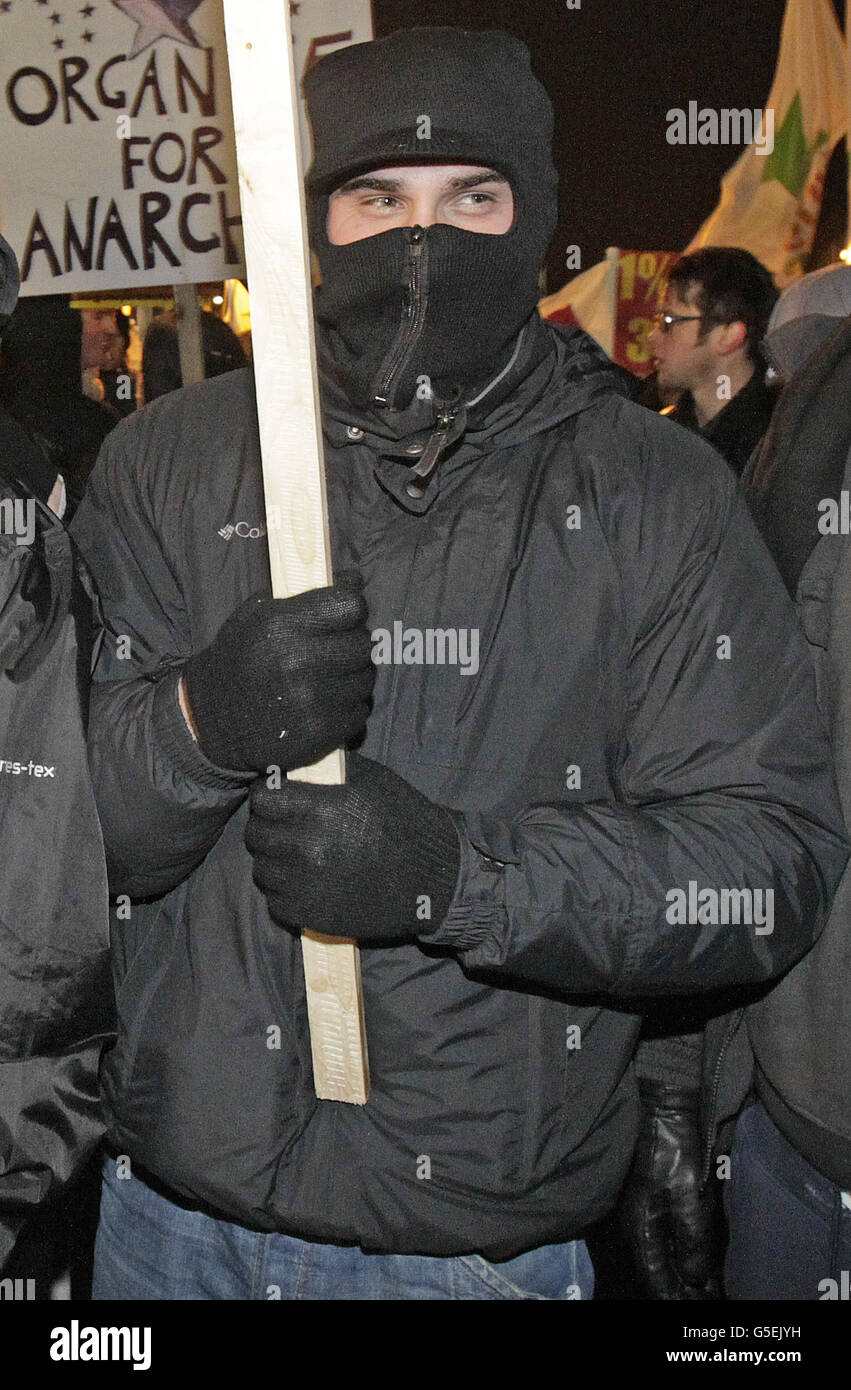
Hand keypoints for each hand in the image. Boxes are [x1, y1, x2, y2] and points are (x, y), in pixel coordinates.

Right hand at [182, 576, 372, 773]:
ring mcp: (311, 701)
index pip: (351, 606)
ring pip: (365, 678)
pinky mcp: (320, 732)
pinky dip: (349, 707)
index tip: (345, 615)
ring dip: (353, 676)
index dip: (353, 608)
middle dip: (352, 643)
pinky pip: (359, 711)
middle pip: (362, 643)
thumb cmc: (238, 659)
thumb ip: (307, 594)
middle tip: (334, 650)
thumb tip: (356, 579)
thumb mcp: (258, 615)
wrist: (211, 719)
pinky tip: (326, 704)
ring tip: (327, 678)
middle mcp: (299, 662)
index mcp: (282, 625)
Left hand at [245, 753, 461, 941]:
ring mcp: (308, 887)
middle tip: (285, 824)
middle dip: (267, 825)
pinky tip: (305, 880)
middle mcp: (309, 849)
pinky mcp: (312, 917)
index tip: (275, 795)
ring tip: (296, 854)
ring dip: (275, 859)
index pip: (263, 799)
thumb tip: (291, 765)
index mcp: (323, 810)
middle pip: (257, 834)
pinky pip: (275, 901)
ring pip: (262, 869)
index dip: (266, 793)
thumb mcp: (372, 780)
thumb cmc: (406, 821)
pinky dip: (285, 890)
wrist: (435, 878)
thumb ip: (326, 770)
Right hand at [618, 1080, 721, 1298]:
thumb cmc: (672, 1147)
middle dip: (681, 1289)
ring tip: (706, 1288)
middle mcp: (640, 1222)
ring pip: (664, 1253)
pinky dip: (683, 1251)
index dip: (674, 1298)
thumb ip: (690, 1236)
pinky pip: (668, 1235)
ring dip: (684, 1272)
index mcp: (641, 1226)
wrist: (663, 1105)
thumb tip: (694, 1276)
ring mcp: (647, 1208)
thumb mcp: (686, 1192)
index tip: (697, 1310)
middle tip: (708, 1302)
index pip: (655, 1277)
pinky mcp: (657, 1196)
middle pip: (659, 1268)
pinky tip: (698, 1256)